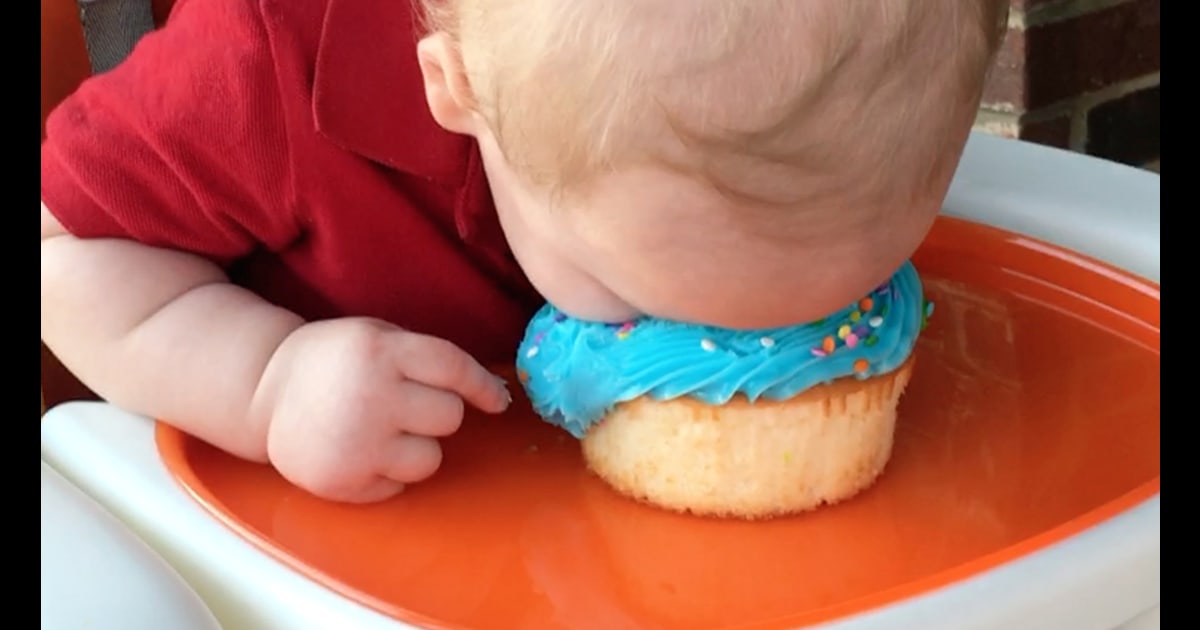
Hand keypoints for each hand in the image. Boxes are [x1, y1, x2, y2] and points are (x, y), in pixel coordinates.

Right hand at [253, 317, 510, 502]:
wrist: (264, 390)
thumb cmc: (335, 361)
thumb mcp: (376, 337)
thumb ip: (426, 358)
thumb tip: (496, 394)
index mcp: (380, 350)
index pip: (453, 369)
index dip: (482, 386)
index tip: (497, 401)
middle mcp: (370, 395)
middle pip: (449, 417)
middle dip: (436, 413)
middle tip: (404, 405)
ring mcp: (356, 442)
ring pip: (430, 460)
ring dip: (416, 449)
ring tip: (379, 431)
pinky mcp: (342, 481)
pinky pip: (398, 487)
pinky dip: (387, 475)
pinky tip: (360, 452)